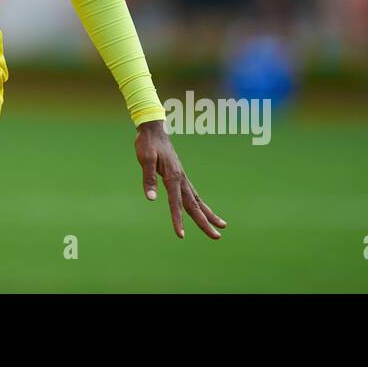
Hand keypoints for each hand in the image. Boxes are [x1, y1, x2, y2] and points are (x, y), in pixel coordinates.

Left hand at [135, 119, 226, 239]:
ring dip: (208, 215)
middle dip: (205, 223)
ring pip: (197, 201)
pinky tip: (204, 211)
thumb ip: (149, 178)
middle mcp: (181, 179)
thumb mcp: (145, 159)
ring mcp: (182, 178)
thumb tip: (151, 199)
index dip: (178, 219)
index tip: (181, 235)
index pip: (176, 203)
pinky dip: (200, 205)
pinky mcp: (180, 177)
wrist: (154, 128)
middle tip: (217, 238)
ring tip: (222, 226)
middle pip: (194, 206)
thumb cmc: (148, 143)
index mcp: (173, 176)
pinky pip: (193, 195)